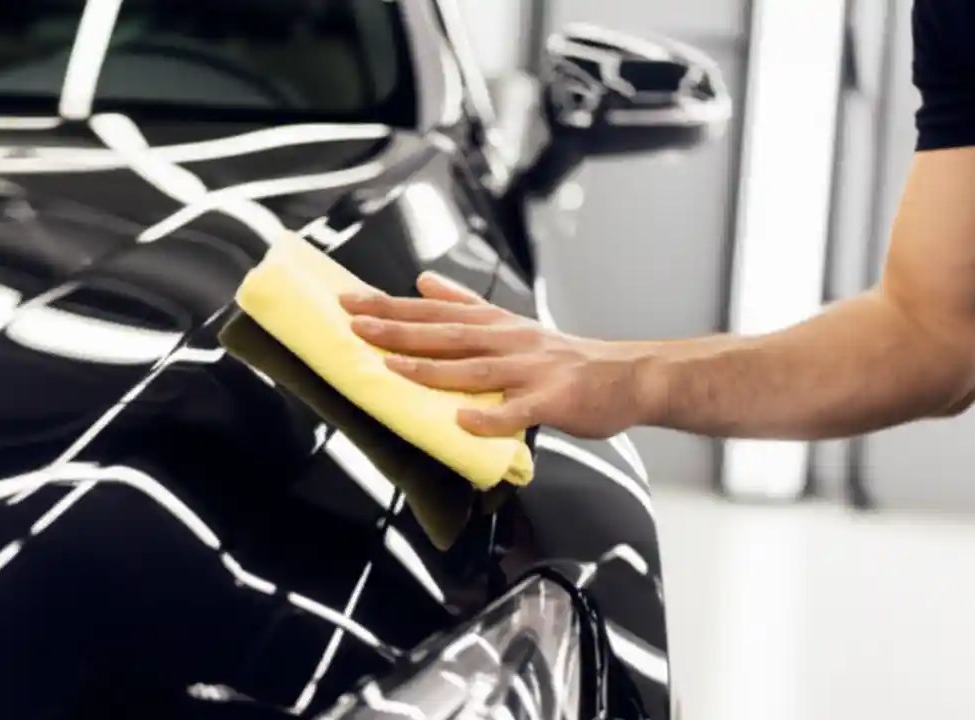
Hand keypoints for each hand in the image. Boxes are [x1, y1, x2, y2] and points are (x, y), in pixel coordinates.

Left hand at [340, 272, 662, 438]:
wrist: (625, 375)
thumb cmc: (562, 356)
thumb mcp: (510, 321)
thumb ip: (465, 303)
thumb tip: (422, 282)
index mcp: (494, 323)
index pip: (433, 311)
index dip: (390, 306)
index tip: (349, 300)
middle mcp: (507, 340)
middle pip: (445, 333)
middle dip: (397, 329)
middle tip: (355, 324)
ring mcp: (529, 370)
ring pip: (474, 368)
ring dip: (431, 368)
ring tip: (393, 367)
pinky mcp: (551, 400)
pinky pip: (516, 411)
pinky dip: (489, 416)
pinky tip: (462, 420)